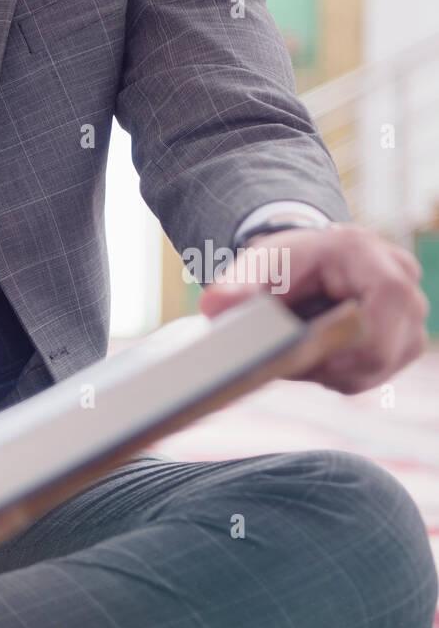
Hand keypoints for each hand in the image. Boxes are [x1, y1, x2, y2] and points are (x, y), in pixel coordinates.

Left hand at [198, 223, 428, 393]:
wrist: (295, 269)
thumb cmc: (275, 268)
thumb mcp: (250, 272)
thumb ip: (234, 290)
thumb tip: (216, 304)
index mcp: (363, 250)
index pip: (389, 298)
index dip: (350, 338)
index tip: (303, 352)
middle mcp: (401, 275)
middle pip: (387, 344)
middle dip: (332, 365)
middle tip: (289, 359)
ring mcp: (411, 308)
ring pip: (382, 365)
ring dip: (334, 373)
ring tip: (300, 353)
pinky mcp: (405, 336)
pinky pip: (379, 373)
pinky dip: (343, 376)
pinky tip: (317, 358)